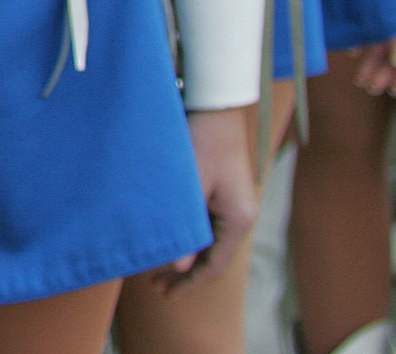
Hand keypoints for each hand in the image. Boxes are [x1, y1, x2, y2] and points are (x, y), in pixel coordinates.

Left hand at [142, 108, 256, 291]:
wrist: (214, 103)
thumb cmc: (199, 139)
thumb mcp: (188, 186)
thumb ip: (184, 228)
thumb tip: (177, 266)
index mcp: (238, 219)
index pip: (215, 266)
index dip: (189, 283)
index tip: (165, 293)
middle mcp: (241, 216)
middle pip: (213, 257)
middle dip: (185, 273)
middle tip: (154, 284)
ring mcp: (234, 205)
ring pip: (208, 242)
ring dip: (185, 254)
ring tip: (155, 264)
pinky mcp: (223, 193)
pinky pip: (206, 225)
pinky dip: (188, 235)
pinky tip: (168, 237)